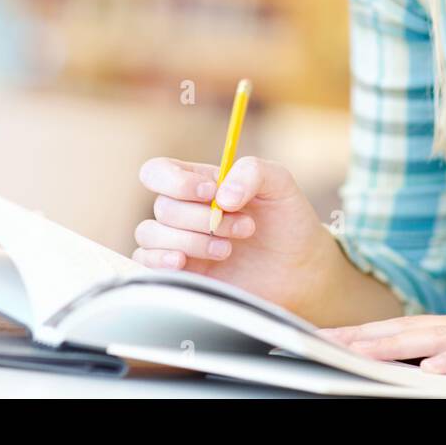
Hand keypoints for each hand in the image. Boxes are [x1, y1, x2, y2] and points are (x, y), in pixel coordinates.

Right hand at [133, 155, 330, 311]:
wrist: (300, 270)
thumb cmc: (287, 221)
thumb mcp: (279, 184)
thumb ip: (252, 172)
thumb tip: (220, 196)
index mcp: (199, 183)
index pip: (158, 172)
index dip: (176, 181)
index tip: (211, 193)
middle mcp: (184, 211)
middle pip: (162, 207)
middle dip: (203, 219)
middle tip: (245, 228)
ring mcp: (178, 242)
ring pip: (150, 234)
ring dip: (190, 241)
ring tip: (228, 250)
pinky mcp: (179, 273)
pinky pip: (145, 262)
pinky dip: (159, 260)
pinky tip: (185, 263)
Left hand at [315, 287, 445, 381]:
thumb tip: (432, 366)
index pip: (402, 329)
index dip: (363, 333)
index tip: (326, 338)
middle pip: (404, 329)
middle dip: (360, 336)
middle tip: (320, 341)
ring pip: (431, 335)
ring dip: (390, 344)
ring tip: (355, 351)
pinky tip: (429, 365)